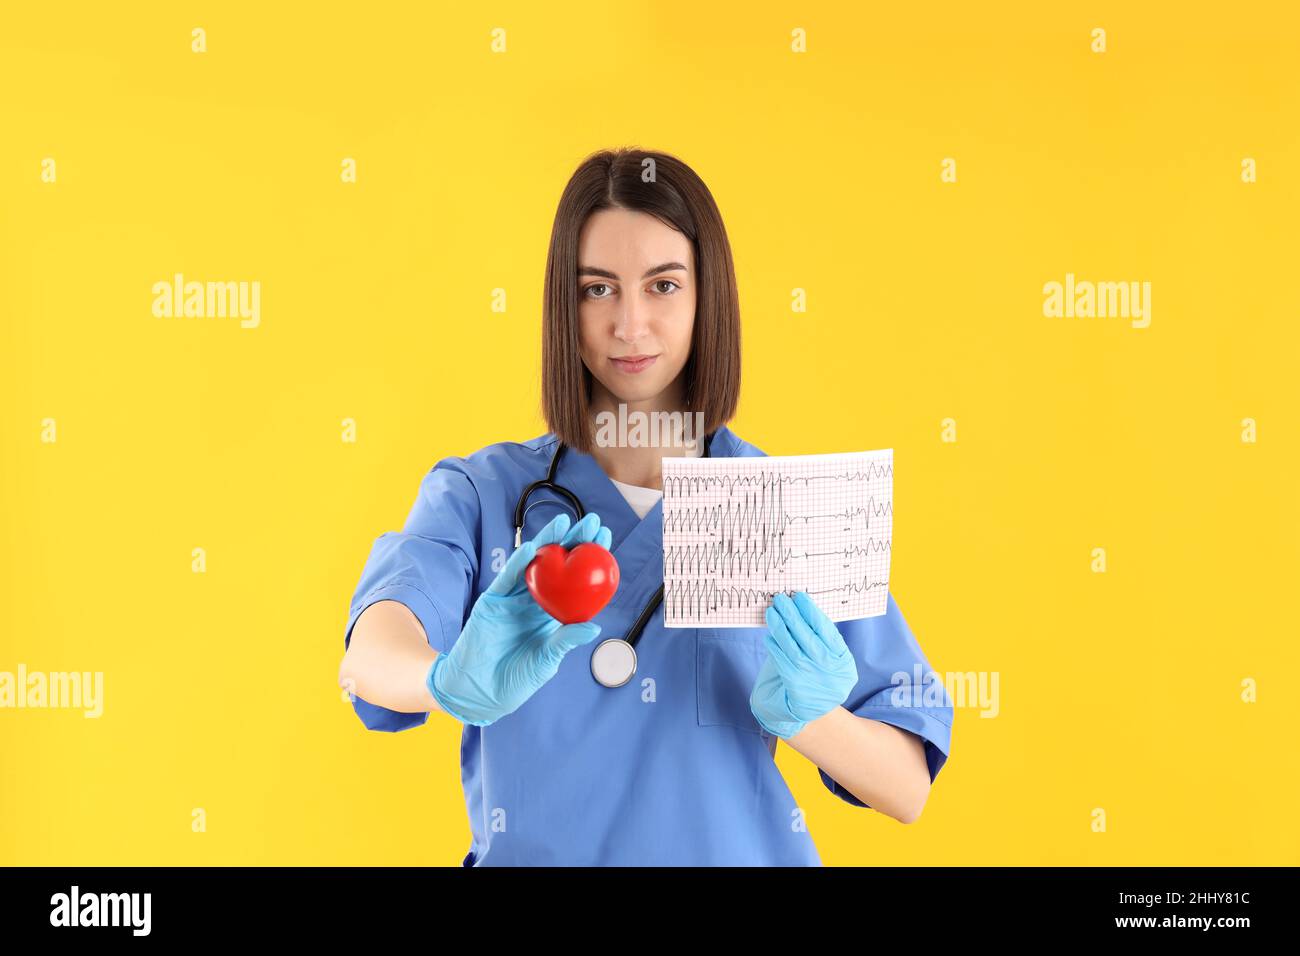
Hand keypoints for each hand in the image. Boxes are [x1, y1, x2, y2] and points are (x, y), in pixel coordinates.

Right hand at [427, 511, 612, 725]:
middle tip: (593, 521)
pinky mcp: (493, 600)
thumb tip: (593, 627)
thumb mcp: (547, 660)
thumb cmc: (516, 679)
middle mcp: (536, 601)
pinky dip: (518, 563)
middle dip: (575, 541)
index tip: (607, 541)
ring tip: (565, 522)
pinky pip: (507, 578)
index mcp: (554, 615)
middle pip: (559, 566)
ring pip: (534, 564)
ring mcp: (514, 599)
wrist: (479, 691)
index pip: (578, 583)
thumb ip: (565, 641)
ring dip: (548, 542)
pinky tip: (531, 548)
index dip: (592, 562)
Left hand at [750, 591, 858, 738]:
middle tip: (781, 599)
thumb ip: (818, 639)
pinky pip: (784, 664)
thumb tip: (799, 608)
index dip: (812, 612)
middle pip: (810, 638)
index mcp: (843, 661)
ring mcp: (815, 681)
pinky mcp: (798, 690)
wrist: (809, 713)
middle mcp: (832, 672)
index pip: (827, 631)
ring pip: (794, 650)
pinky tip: (769, 636)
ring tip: (771, 613)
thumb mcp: (828, 660)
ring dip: (781, 628)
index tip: (800, 597)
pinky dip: (775, 648)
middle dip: (793, 616)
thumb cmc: (817, 677)